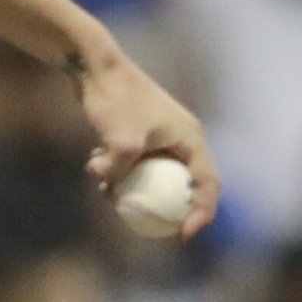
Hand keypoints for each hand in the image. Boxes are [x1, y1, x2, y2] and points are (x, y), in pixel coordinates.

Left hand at [74, 50, 220, 239]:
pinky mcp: (138, 133)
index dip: (201, 214)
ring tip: (108, 192)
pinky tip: (93, 165)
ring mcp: (159, 136)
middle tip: (148, 229)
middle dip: (162, 208)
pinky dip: (116, 170)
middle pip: (181, 184)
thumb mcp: (120, 142)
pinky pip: (134, 163)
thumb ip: (120, 172)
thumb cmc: (114, 100)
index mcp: (190, 138)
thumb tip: (112, 190)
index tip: (182, 235)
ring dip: (130, 188)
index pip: (208, 184)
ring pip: (151, 176)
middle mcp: (180, 137)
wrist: (96, 66)